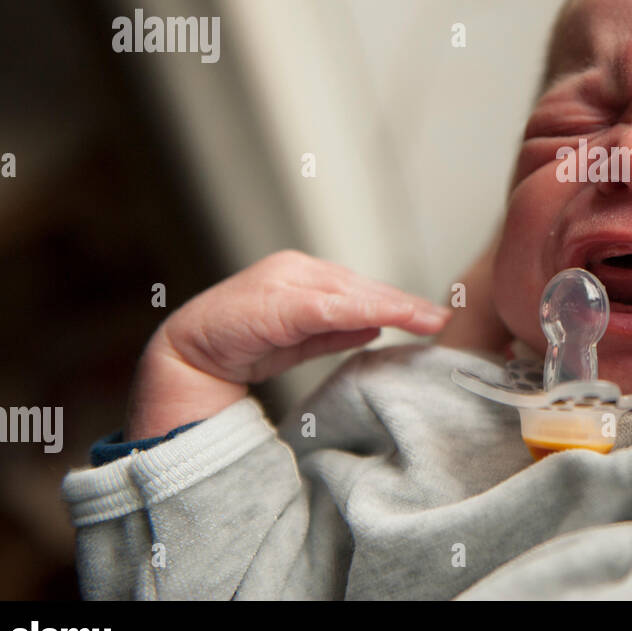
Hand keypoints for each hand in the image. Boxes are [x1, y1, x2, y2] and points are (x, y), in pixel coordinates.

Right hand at [124, 250, 450, 439]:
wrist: (188, 360)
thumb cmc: (240, 347)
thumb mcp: (300, 340)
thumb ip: (337, 330)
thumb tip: (378, 324)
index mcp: (303, 276)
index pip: (360, 289)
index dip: (399, 303)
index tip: (434, 317)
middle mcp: (297, 270)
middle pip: (363, 288)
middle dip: (404, 304)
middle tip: (442, 319)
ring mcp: (285, 281)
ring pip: (351, 294)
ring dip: (393, 306)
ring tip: (428, 320)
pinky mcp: (276, 301)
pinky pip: (328, 308)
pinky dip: (362, 311)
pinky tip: (388, 318)